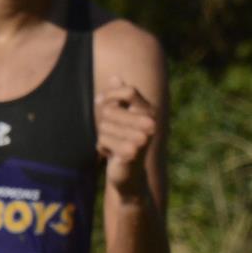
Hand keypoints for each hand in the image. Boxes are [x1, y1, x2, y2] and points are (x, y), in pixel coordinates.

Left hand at [96, 74, 158, 195]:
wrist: (128, 174)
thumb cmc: (123, 141)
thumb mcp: (120, 117)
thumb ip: (119, 97)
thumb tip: (115, 77)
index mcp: (150, 111)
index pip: (129, 91)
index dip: (111, 94)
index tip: (100, 101)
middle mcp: (150, 124)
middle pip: (111, 109)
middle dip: (103, 120)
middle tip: (109, 132)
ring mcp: (142, 139)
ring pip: (104, 125)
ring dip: (103, 136)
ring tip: (113, 144)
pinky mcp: (131, 153)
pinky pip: (102, 140)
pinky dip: (101, 147)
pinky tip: (112, 154)